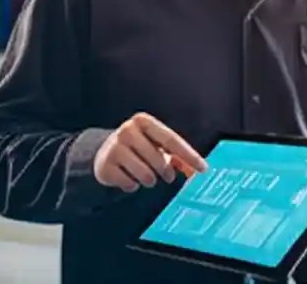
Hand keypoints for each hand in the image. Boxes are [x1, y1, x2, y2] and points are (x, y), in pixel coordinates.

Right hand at [93, 113, 208, 191]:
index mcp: (143, 121)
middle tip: (168, 176)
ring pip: (145, 175)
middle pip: (159, 160)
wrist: (104, 153)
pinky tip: (128, 177)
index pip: (171, 140)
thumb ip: (175, 155)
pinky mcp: (105, 167)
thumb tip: (195, 169)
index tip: (203, 168)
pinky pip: (130, 184)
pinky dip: (133, 186)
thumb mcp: (155, 144)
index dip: (189, 155)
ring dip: (149, 180)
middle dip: (167, 172)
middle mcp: (127, 131)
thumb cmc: (138, 147)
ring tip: (146, 176)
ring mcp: (114, 148)